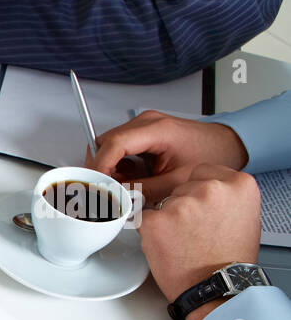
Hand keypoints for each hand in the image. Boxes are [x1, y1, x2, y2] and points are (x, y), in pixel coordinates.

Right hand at [87, 110, 248, 202]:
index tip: (94, 185)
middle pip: (104, 143)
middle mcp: (146, 122)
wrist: (226, 145)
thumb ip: (142, 190)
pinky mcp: (141, 134)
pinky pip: (117, 149)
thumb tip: (116, 197)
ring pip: (107, 146)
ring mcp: (142, 126)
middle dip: (100, 168)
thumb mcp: (176, 181)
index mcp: (158, 129)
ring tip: (120, 186)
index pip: (114, 144)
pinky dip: (116, 166)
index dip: (100, 166)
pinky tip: (128, 179)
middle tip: (104, 189)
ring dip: (108, 167)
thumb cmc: (210, 156)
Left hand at [138, 163, 261, 319]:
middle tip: (191, 231)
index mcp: (238, 183)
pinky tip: (167, 245)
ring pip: (161, 202)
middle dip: (180, 205)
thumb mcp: (244, 215)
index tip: (196, 204)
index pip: (201, 171)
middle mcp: (211, 188)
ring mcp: (181, 203)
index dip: (194, 190)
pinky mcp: (156, 220)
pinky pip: (144, 218)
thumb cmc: (229, 258)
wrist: (215, 286)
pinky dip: (150, 231)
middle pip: (180, 185)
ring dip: (165, 218)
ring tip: (182, 242)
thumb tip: (207, 187)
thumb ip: (226, 195)